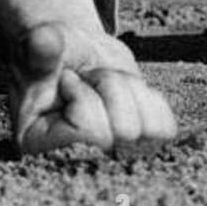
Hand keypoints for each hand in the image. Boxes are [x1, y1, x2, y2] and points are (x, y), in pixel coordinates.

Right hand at [8, 21, 176, 155]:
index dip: (83, 94)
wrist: (76, 53)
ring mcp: (112, 160)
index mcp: (42, 150)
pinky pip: (165, 128)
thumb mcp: (43, 47)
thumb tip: (42, 40)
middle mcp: (78, 166)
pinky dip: (148, 99)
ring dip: (128, 90)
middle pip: (124, 131)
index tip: (67, 80)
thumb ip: (42, 49)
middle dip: (109, 87)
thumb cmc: (53, 53)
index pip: (88, 131)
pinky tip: (123, 94)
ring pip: (148, 128)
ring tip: (101, 86)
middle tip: (86, 80)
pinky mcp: (139, 149)